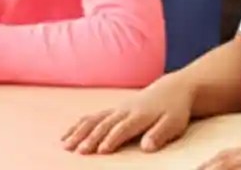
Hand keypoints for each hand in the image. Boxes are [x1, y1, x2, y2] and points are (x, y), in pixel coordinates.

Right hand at [62, 73, 195, 153]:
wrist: (173, 89)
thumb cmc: (175, 109)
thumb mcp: (174, 123)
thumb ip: (160, 134)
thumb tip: (147, 147)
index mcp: (141, 115)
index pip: (124, 128)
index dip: (113, 139)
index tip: (102, 150)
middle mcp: (125, 111)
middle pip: (105, 125)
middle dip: (91, 138)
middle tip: (79, 151)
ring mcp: (117, 109)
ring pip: (94, 120)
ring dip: (79, 132)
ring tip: (66, 145)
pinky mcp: (113, 109)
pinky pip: (92, 117)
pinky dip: (78, 126)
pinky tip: (66, 136)